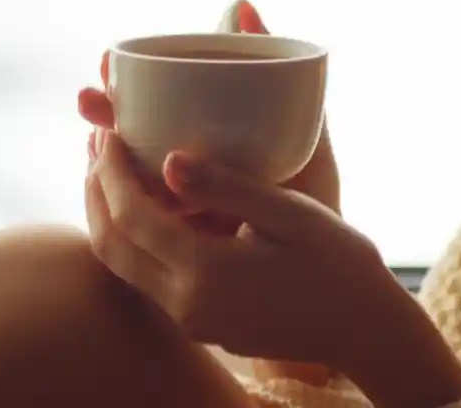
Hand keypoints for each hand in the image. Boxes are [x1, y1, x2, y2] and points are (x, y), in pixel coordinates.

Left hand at [84, 131, 400, 369]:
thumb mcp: (289, 213)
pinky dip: (140, 241)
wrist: (365, 328)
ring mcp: (193, 322)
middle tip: (98, 146)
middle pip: (111, 247)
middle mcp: (187, 305)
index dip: (111, 171)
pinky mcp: (204, 327)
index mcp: (205, 272)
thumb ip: (226, 188)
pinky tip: (158, 209)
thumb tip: (169, 161)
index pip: (131, 216)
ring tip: (116, 172)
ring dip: (111, 218)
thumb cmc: (338, 263)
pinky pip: (152, 281)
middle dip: (96, 193)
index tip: (108, 132)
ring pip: (126, 268)